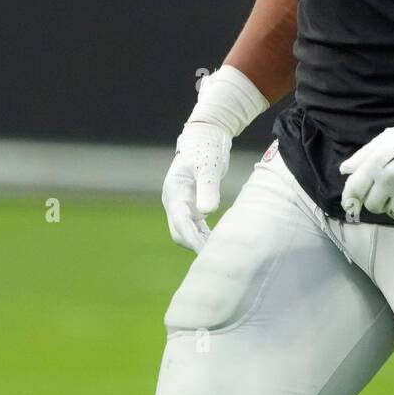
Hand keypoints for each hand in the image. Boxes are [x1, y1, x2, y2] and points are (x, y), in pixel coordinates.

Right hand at [162, 121, 231, 252]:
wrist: (206, 136)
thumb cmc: (206, 148)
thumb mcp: (208, 166)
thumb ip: (207, 187)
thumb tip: (207, 212)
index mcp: (174, 192)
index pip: (181, 223)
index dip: (192, 239)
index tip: (205, 252)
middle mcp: (175, 201)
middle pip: (180, 232)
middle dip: (194, 245)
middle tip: (215, 258)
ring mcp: (183, 204)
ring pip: (188, 231)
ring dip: (200, 242)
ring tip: (219, 253)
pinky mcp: (193, 204)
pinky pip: (197, 226)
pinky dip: (205, 235)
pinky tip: (217, 242)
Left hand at [339, 114, 393, 225]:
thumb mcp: (387, 137)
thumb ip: (363, 155)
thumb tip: (344, 171)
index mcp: (379, 163)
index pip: (354, 189)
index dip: (349, 199)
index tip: (350, 203)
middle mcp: (391, 181)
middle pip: (371, 205)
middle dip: (374, 200)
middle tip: (383, 190)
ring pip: (389, 212)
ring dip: (391, 204)